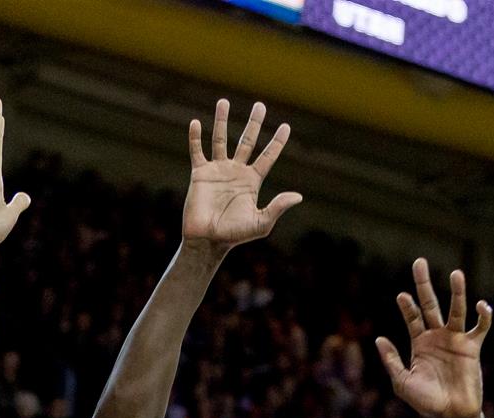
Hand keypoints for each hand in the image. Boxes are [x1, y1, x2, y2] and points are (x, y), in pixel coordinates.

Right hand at [182, 99, 301, 248]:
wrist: (207, 240)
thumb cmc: (234, 235)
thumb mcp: (261, 223)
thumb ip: (277, 208)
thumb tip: (298, 196)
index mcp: (252, 181)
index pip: (267, 156)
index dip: (277, 142)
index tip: (286, 126)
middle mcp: (236, 171)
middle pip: (247, 141)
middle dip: (254, 123)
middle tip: (260, 105)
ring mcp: (217, 170)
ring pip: (220, 139)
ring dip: (222, 121)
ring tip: (223, 102)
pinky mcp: (200, 173)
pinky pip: (197, 151)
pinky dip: (195, 138)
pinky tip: (196, 123)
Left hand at [375, 258, 492, 417]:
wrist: (451, 415)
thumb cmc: (425, 402)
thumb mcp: (402, 382)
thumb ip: (392, 360)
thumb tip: (379, 339)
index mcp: (419, 344)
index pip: (412, 318)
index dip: (407, 306)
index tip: (402, 296)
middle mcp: (436, 337)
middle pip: (430, 304)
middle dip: (424, 284)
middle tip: (419, 262)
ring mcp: (455, 340)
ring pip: (456, 310)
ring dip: (457, 292)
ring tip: (456, 274)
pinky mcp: (472, 348)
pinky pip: (480, 327)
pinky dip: (484, 316)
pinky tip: (481, 305)